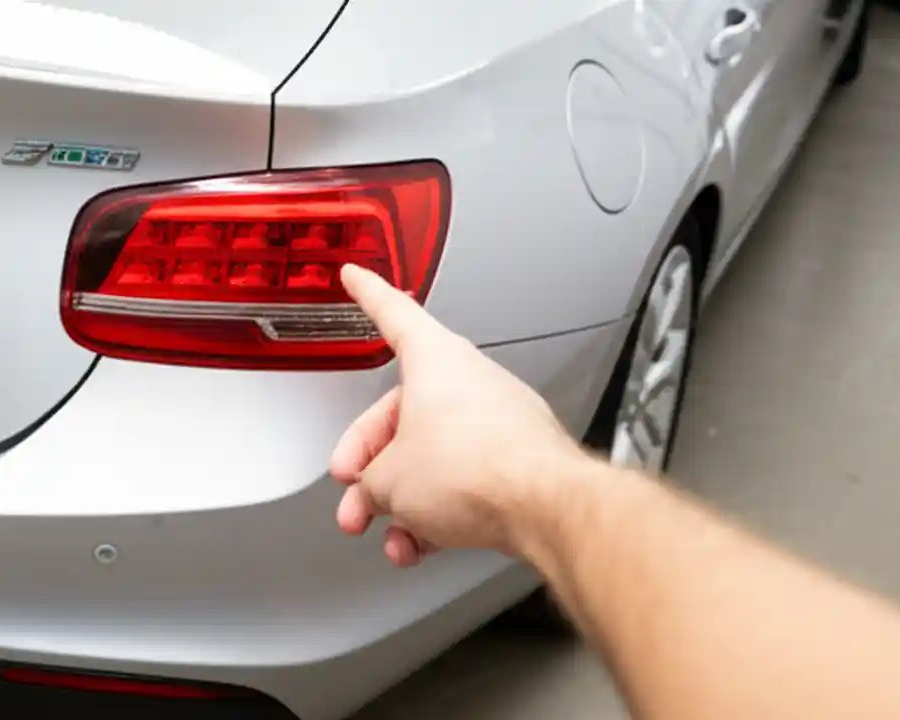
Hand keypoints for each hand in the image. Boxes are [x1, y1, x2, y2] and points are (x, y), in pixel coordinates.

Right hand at [330, 264, 587, 566]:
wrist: (544, 507)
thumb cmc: (477, 469)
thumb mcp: (390, 480)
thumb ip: (370, 482)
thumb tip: (377, 494)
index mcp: (435, 360)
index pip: (393, 314)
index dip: (368, 295)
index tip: (356, 278)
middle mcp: (470, 383)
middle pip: (404, 415)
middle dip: (373, 466)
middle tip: (355, 500)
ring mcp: (498, 421)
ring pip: (434, 456)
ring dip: (405, 501)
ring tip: (393, 536)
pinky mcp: (520, 460)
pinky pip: (465, 480)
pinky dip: (440, 512)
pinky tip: (424, 544)